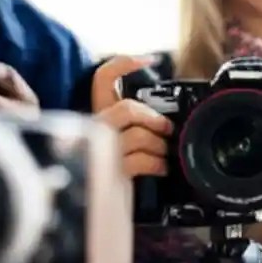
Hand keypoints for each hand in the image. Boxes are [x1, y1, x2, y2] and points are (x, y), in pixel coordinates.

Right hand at [91, 56, 172, 178]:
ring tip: (162, 154)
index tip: (149, 59)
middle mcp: (96, 130)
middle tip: (166, 129)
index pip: (102, 78)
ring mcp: (101, 151)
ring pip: (138, 135)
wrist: (105, 203)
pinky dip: (158, 164)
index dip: (124, 63)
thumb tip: (166, 118)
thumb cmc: (120, 166)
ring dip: (159, 146)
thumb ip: (137, 122)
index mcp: (99, 115)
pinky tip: (160, 167)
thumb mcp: (125, 139)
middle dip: (154, 119)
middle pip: (126, 108)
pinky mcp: (111, 173)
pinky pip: (141, 161)